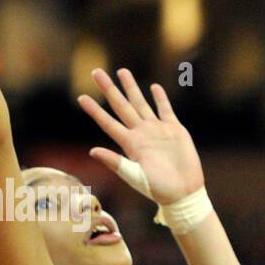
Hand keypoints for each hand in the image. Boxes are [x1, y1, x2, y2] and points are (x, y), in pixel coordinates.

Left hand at [77, 69, 204, 207]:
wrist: (183, 192)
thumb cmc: (158, 189)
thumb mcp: (134, 176)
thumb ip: (115, 162)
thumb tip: (92, 151)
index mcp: (129, 144)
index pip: (107, 122)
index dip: (94, 110)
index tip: (80, 97)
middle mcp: (140, 133)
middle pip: (121, 106)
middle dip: (109, 89)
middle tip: (96, 72)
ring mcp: (157, 130)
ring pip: (140, 103)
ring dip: (131, 88)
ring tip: (122, 71)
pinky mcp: (174, 130)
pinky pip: (165, 110)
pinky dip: (160, 98)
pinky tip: (154, 87)